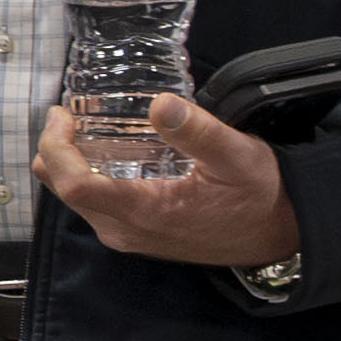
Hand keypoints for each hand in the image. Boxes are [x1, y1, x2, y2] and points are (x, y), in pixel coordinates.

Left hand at [34, 96, 297, 268]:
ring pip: (76, 200)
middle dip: (56, 150)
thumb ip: (197, 131)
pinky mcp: (138, 235)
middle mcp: (127, 230)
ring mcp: (130, 236)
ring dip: (71, 163)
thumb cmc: (261, 194)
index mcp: (144, 212)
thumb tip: (161, 103)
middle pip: (66, 191)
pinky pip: (95, 205)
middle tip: (67, 114)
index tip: (61, 114)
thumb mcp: (237, 154)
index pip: (74, 185)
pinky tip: (105, 150)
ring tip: (81, 126)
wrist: (283, 233)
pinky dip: (88, 176)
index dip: (56, 148)